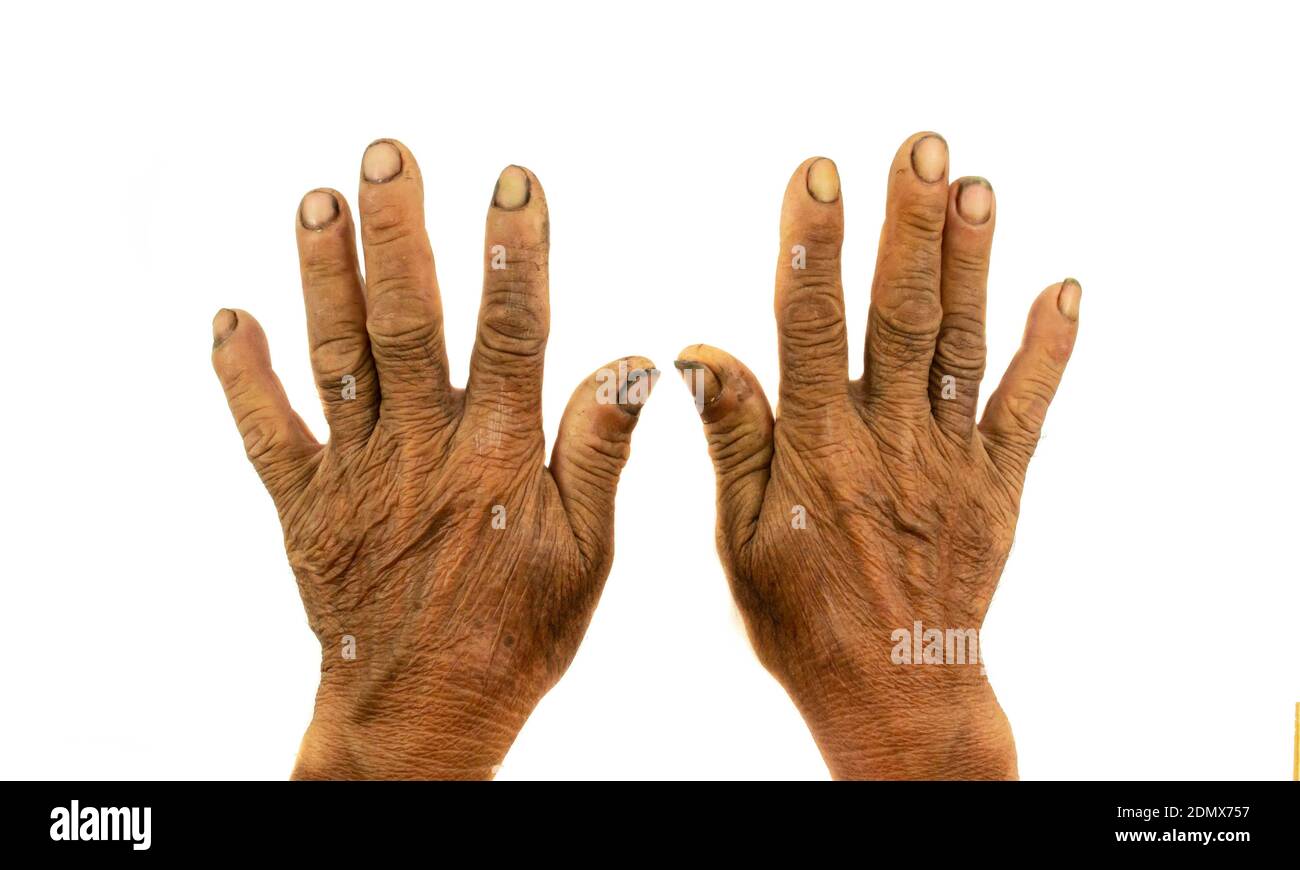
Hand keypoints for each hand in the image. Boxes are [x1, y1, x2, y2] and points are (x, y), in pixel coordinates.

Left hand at [212, 140, 655, 778]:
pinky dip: (243, 375)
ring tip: (316, 202)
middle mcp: (421, 450)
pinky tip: (228, 318)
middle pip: (407, 322)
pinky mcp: (304, 505)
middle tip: (386, 157)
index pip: (511, 332)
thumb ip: (598, 452)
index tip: (513, 184)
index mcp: (497, 456)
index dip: (514, 254)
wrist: (423, 715)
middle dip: (397, 233)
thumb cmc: (516, 633)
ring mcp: (355, 475)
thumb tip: (630, 365)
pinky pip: (265, 432)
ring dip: (323, 277)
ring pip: (336, 358)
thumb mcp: (586, 553)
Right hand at [675, 133, 1079, 778]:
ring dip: (972, 262)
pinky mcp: (1000, 483)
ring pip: (962, 343)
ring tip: (975, 185)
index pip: (811, 327)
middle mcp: (889, 441)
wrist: (895, 691)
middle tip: (920, 148)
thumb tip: (700, 350)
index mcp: (817, 450)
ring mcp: (952, 459)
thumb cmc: (802, 619)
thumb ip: (733, 439)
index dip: (814, 248)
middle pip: (902, 316)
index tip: (818, 176)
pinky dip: (1049, 347)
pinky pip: (1029, 406)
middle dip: (910, 227)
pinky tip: (1065, 286)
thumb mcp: (741, 538)